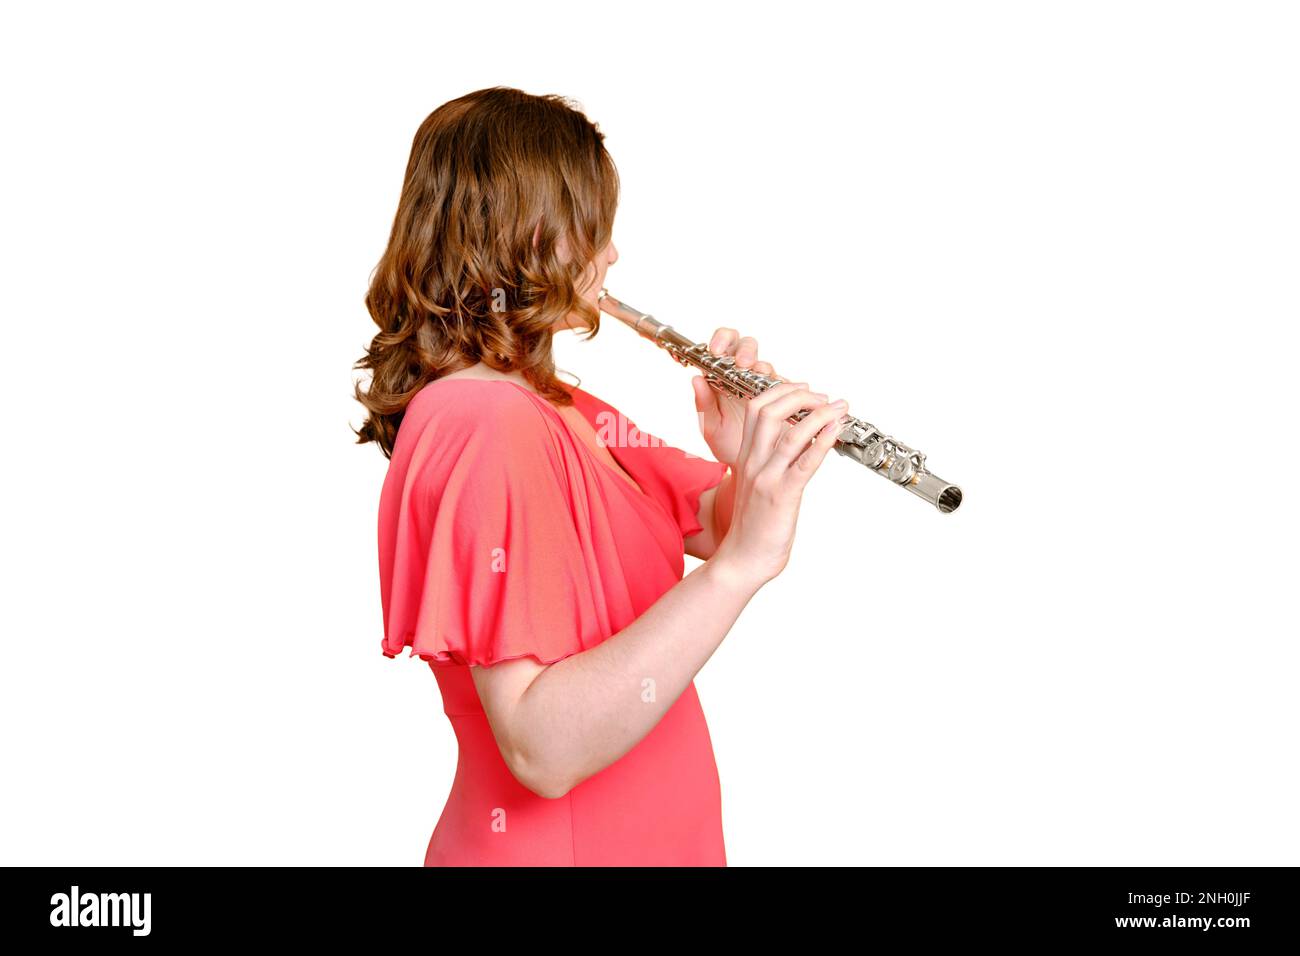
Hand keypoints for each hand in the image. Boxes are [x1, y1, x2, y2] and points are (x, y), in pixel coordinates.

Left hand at [692, 329, 803, 467]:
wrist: (750, 467)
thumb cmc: (726, 444)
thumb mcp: (711, 427)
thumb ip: (704, 403)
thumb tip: (696, 378)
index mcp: (722, 377)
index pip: (722, 345)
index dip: (721, 340)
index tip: (717, 351)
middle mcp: (744, 376)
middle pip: (748, 346)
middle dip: (745, 351)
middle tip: (743, 364)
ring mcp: (764, 385)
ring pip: (767, 366)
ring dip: (765, 370)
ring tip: (764, 382)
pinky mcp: (783, 397)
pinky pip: (788, 386)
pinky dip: (789, 387)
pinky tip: (790, 393)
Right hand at [708, 382, 848, 588]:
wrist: (741, 561)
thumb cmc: (753, 528)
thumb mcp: (757, 485)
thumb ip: (770, 462)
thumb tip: (796, 442)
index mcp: (746, 458)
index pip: (756, 409)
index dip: (781, 392)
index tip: (805, 390)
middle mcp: (753, 463)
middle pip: (768, 410)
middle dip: (799, 395)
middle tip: (824, 397)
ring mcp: (766, 478)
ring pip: (789, 433)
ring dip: (819, 414)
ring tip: (839, 407)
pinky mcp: (781, 496)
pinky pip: (803, 463)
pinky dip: (822, 442)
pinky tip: (836, 430)